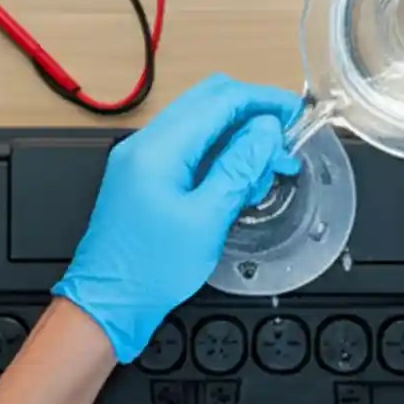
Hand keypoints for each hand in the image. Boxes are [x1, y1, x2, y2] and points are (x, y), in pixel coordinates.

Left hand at [53, 74, 301, 361]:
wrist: (109, 303)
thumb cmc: (148, 271)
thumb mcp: (206, 219)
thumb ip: (238, 168)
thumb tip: (265, 129)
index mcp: (158, 149)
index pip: (220, 99)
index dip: (264, 101)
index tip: (295, 114)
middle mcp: (146, 144)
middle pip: (210, 102)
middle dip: (253, 117)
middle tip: (283, 144)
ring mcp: (144, 158)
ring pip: (202, 124)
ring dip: (239, 140)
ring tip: (264, 174)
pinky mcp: (147, 175)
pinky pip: (190, 148)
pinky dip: (220, 157)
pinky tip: (240, 183)